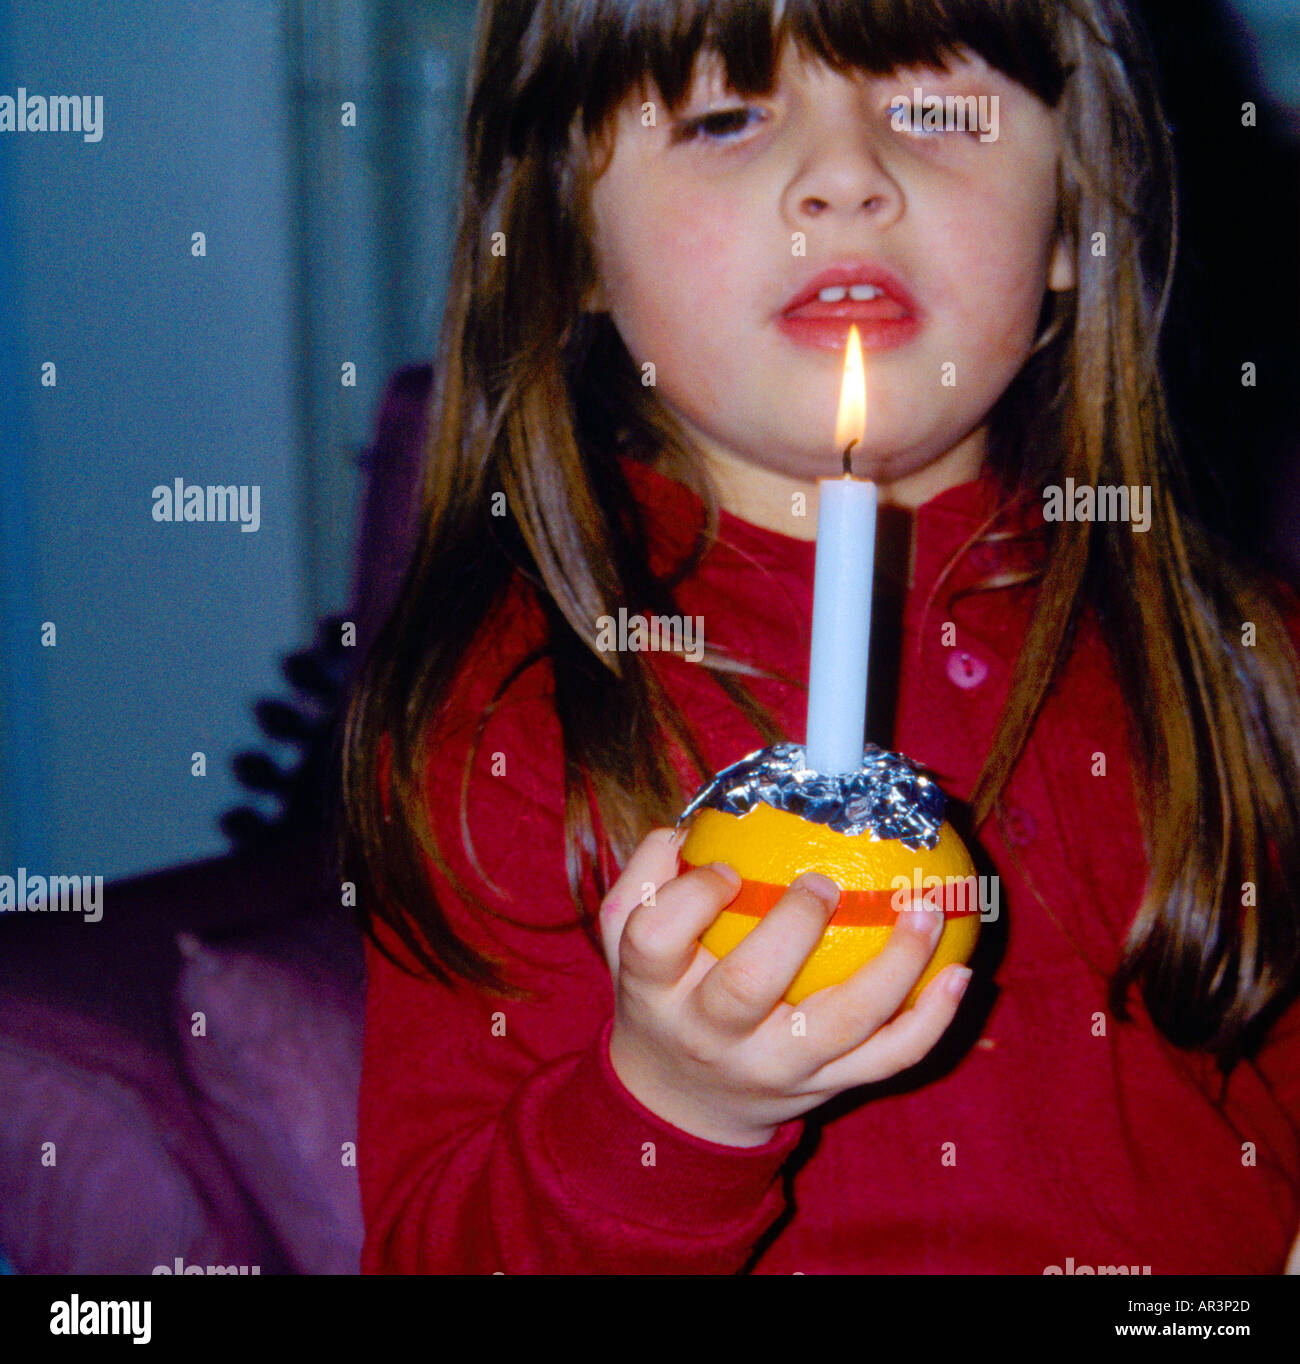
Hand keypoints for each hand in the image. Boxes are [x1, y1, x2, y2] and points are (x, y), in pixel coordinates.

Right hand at [599, 827, 970, 1146]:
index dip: (693, 896)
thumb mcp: (627, 942)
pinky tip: (960, 973)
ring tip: (926, 908)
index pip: (658, 938)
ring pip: (840, 1023)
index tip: (728, 868)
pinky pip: (887, 1059)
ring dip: (893, 966)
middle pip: (746, 984)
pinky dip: (930, 1020)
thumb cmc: (663, 993)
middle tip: (824, 882)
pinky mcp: (824, 1088)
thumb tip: (688, 826)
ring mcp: (773, 1067)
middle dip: (791, 928)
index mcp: (654, 990)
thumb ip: (647, 878)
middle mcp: (710, 1034)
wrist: (684, 1102)